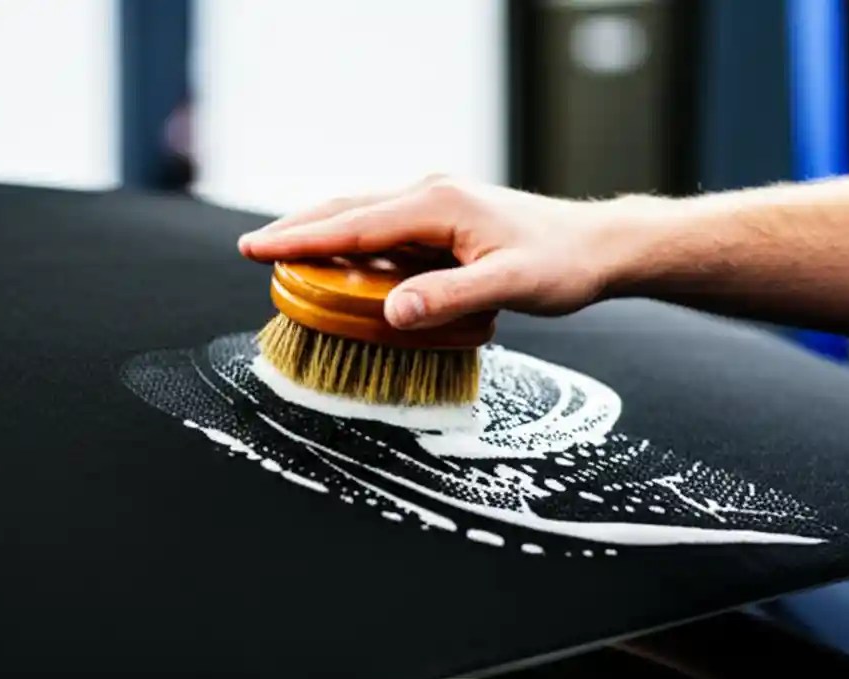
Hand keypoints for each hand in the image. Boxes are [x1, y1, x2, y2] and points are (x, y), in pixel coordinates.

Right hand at [237, 174, 627, 329]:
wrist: (597, 247)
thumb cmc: (559, 264)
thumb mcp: (509, 285)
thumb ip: (449, 298)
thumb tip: (395, 312)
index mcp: (436, 205)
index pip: (353, 225)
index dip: (300, 239)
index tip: (255, 249)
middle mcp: (429, 195)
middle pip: (346, 210)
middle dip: (296, 229)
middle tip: (251, 251)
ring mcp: (434, 204)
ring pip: (360, 215)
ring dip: (319, 232)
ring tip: (280, 252)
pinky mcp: (441, 219)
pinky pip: (380, 226)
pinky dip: (348, 239)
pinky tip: (337, 258)